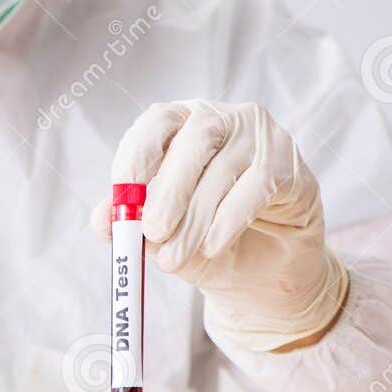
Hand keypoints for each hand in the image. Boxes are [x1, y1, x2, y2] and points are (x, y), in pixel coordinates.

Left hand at [93, 100, 347, 352]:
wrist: (265, 271)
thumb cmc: (205, 240)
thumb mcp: (162, 236)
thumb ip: (130, 224)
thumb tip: (102, 221)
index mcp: (183, 124)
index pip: (158, 121)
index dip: (138, 154)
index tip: (121, 195)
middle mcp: (223, 120)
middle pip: (195, 138)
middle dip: (168, 189)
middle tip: (151, 233)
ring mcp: (261, 137)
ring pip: (224, 168)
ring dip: (195, 218)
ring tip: (174, 258)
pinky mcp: (290, 164)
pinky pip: (259, 186)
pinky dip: (230, 219)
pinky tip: (213, 245)